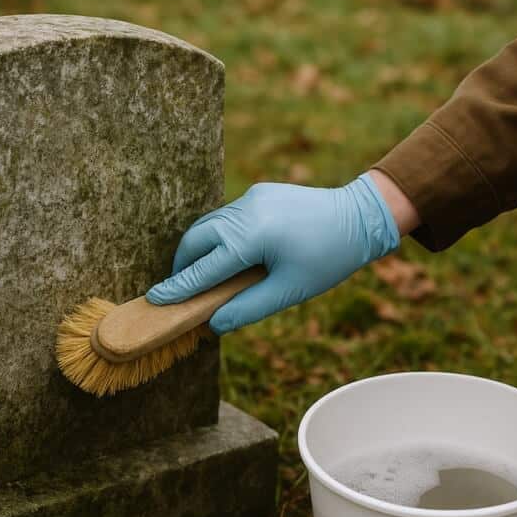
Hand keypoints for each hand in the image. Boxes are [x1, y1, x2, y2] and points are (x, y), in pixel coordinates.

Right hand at [146, 172, 401, 333]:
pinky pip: (226, 217)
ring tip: (201, 277)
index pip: (204, 268)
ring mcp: (251, 198)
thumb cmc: (328, 259)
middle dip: (182, 266)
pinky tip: (226, 255)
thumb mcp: (289, 291)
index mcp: (253, 237)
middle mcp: (246, 211)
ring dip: (198, 251)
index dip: (179, 287)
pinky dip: (217, 237)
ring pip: (208, 226)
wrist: (360, 216)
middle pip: (195, 240)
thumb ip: (246, 309)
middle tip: (179, 291)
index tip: (155, 299)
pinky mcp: (258, 192)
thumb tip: (213, 323)